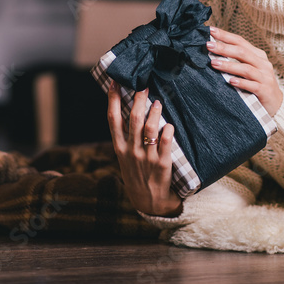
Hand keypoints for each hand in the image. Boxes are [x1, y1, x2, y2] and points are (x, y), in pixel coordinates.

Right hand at [107, 81, 182, 217]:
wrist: (148, 201)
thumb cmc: (137, 173)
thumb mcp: (125, 157)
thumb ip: (125, 137)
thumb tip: (129, 109)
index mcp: (119, 148)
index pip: (113, 119)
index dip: (113, 100)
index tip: (115, 83)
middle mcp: (131, 151)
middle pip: (133, 120)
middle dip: (138, 100)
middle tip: (144, 87)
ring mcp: (146, 158)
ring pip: (149, 129)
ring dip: (154, 113)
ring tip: (158, 102)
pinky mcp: (162, 164)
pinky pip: (166, 144)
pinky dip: (167, 132)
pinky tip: (170, 125)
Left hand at [207, 27, 283, 115]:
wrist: (275, 103)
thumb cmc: (257, 84)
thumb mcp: (249, 69)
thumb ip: (236, 60)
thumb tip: (213, 51)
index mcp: (258, 55)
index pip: (240, 41)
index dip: (225, 35)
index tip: (210, 30)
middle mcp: (263, 64)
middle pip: (242, 52)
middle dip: (224, 48)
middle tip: (208, 45)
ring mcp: (265, 77)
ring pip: (246, 68)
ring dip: (229, 65)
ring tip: (213, 63)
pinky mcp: (265, 90)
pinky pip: (252, 85)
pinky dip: (241, 82)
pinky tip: (230, 81)